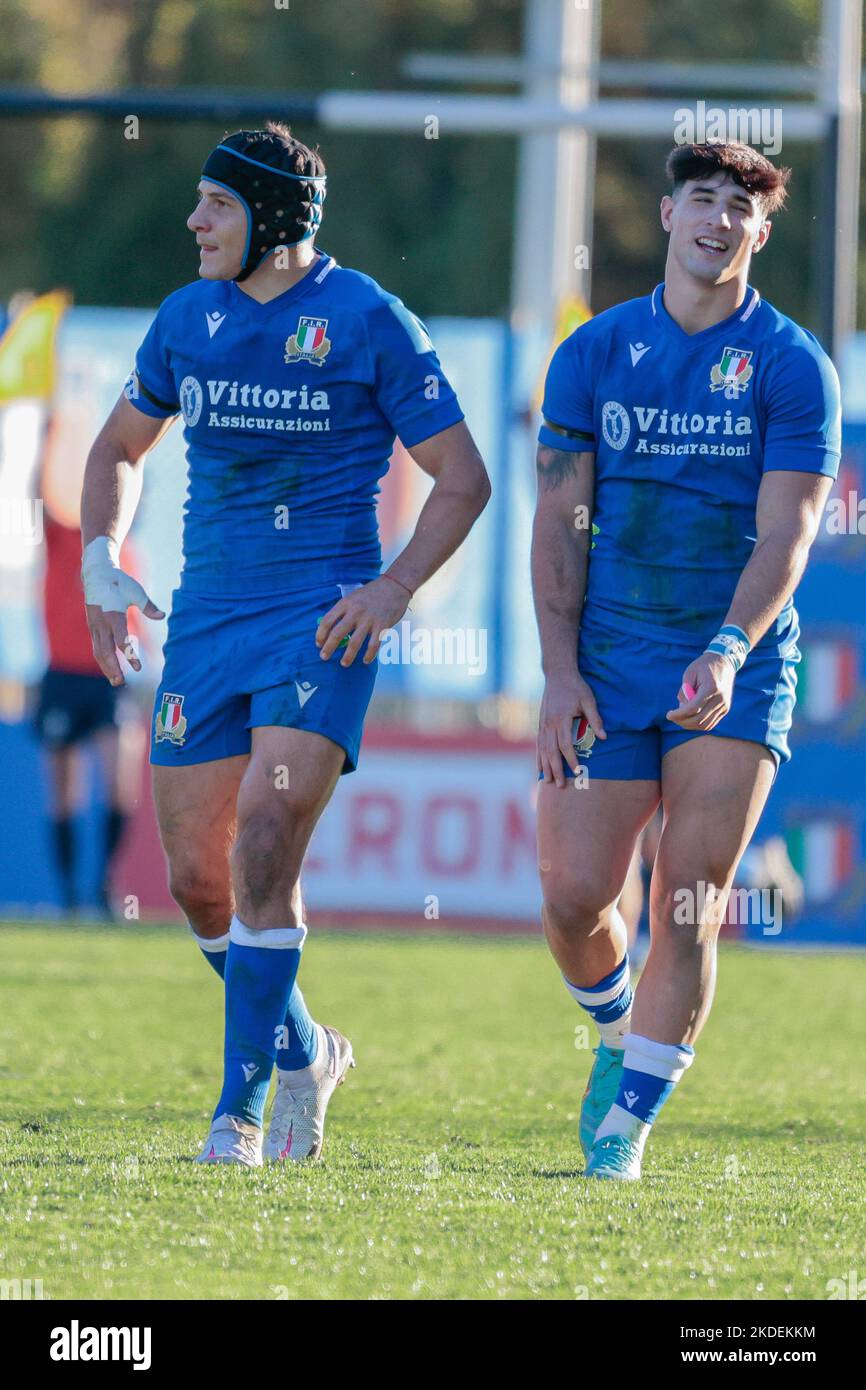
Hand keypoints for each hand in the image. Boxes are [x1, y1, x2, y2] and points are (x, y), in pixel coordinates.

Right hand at [82, 538, 163, 686]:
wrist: (96, 573)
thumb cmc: (118, 582)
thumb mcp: (135, 591)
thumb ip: (148, 606)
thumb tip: (162, 615)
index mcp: (113, 616)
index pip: (121, 642)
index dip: (129, 656)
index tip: (138, 667)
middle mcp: (101, 624)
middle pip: (105, 652)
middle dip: (112, 668)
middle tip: (121, 682)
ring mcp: (94, 626)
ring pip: (98, 652)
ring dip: (106, 667)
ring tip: (116, 681)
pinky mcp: (92, 627)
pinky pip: (96, 647)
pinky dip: (102, 659)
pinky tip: (110, 668)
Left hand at [315, 575, 410, 665]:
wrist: (394, 586)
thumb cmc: (372, 593)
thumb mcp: (353, 597)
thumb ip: (343, 611)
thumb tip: (332, 630)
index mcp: (345, 603)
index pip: (327, 621)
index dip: (320, 634)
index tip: (319, 644)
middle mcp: (355, 612)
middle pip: (337, 633)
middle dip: (329, 648)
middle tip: (324, 657)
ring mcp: (369, 619)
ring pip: (354, 642)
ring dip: (348, 656)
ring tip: (344, 663)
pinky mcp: (382, 626)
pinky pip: (374, 645)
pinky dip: (369, 655)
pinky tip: (366, 660)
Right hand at [537, 670, 605, 787]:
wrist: (557, 674)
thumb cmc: (576, 687)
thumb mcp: (589, 700)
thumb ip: (595, 719)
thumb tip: (604, 737)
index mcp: (561, 718)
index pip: (565, 744)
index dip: (571, 759)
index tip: (577, 771)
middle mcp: (549, 724)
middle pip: (551, 751)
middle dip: (556, 769)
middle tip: (560, 785)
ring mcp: (543, 724)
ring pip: (542, 750)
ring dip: (545, 767)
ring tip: (548, 782)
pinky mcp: (540, 724)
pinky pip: (538, 744)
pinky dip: (539, 757)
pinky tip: (540, 768)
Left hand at [666, 652, 734, 730]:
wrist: (724, 662)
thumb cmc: (704, 666)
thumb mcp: (690, 672)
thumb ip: (684, 689)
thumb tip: (681, 705)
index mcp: (711, 688)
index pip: (693, 708)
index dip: (679, 715)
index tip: (669, 715)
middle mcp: (720, 699)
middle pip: (699, 720)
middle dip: (682, 721)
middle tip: (673, 717)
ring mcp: (724, 706)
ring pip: (705, 725)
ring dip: (690, 725)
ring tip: (680, 717)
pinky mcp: (725, 709)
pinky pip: (710, 724)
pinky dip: (698, 724)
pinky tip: (689, 718)